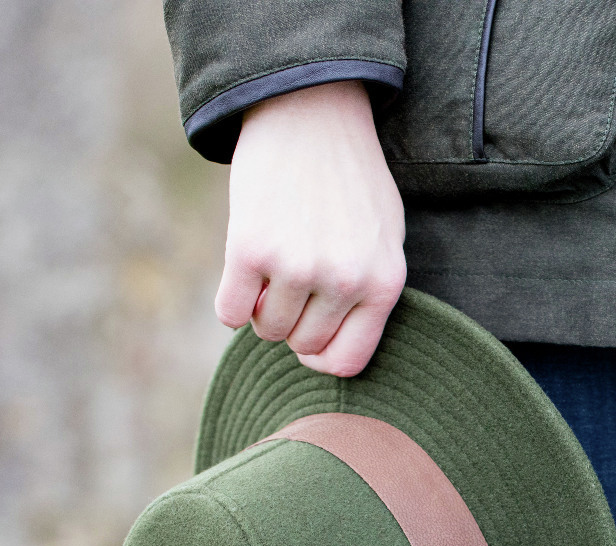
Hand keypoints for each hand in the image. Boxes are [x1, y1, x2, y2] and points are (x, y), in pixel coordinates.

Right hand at [217, 81, 405, 377]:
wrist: (310, 113)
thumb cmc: (349, 179)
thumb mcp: (384, 237)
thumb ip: (370, 293)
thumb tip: (333, 354)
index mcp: (384, 283)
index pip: (346, 361)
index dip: (320, 357)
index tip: (307, 336)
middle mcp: (345, 280)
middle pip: (302, 345)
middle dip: (290, 323)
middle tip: (288, 284)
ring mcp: (298, 266)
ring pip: (267, 329)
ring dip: (261, 308)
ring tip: (271, 268)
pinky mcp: (250, 248)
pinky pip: (230, 311)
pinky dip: (231, 301)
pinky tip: (243, 271)